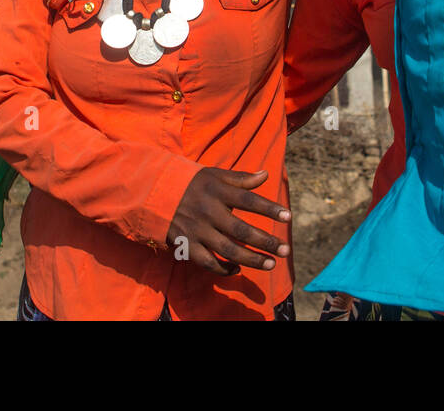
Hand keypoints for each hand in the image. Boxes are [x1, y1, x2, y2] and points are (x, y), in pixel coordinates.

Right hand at [167, 168, 290, 275]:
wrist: (155, 194)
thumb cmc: (192, 184)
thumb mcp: (214, 176)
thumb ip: (241, 178)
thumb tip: (266, 174)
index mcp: (217, 191)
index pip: (248, 200)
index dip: (269, 209)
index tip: (288, 217)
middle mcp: (208, 211)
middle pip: (241, 230)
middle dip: (265, 242)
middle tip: (286, 250)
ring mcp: (197, 231)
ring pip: (228, 250)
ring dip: (251, 259)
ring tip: (271, 264)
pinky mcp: (186, 246)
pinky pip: (208, 262)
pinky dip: (224, 269)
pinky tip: (238, 268)